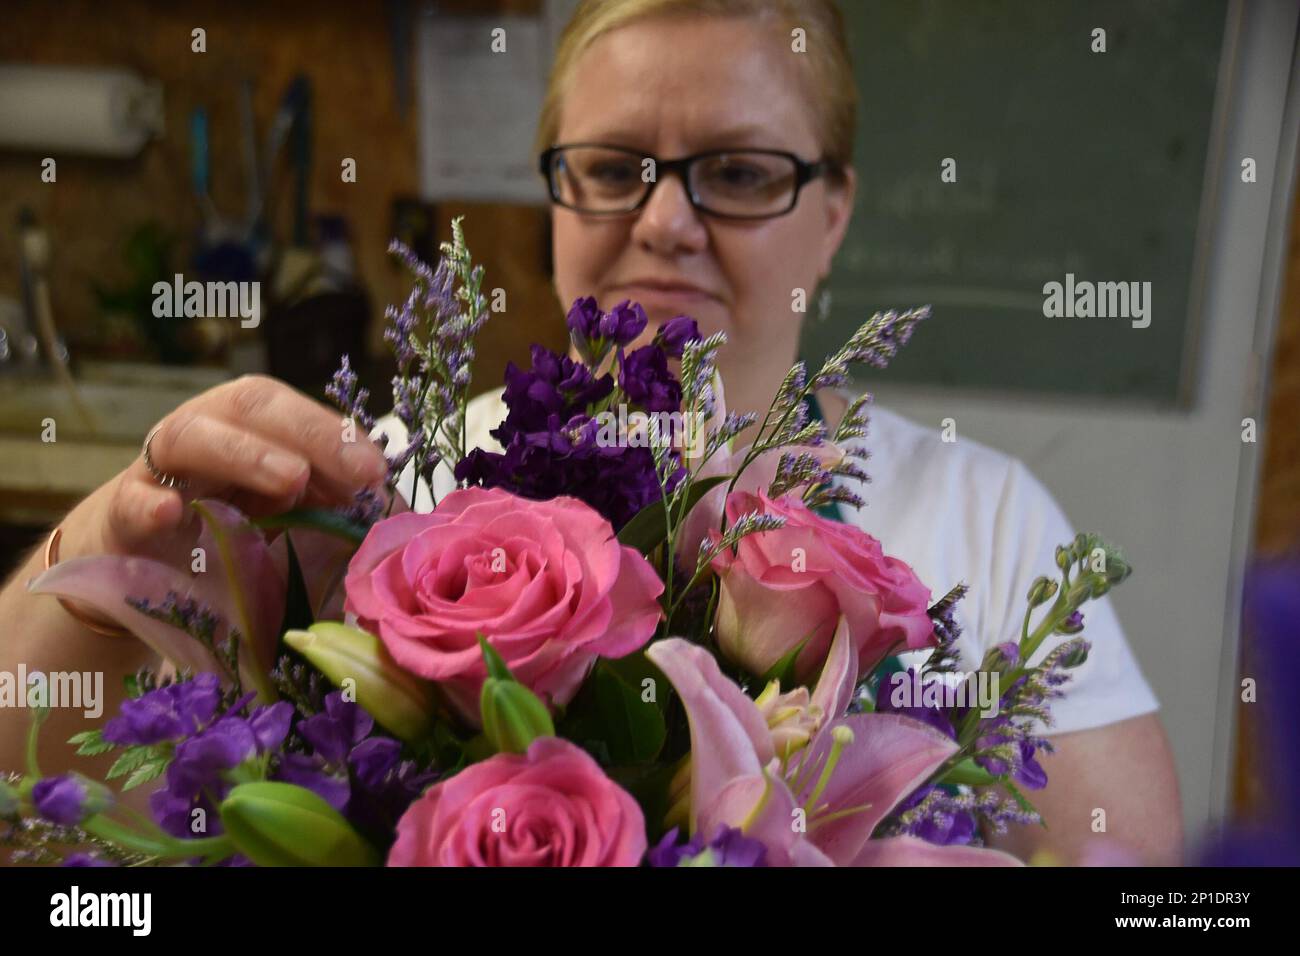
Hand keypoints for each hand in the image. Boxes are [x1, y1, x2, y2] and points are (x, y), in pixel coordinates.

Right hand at [88, 374, 386, 561]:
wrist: (143, 561)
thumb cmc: (225, 520)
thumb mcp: (283, 507)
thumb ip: (325, 494)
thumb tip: (380, 494)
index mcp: (246, 422)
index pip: (290, 407)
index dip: (334, 432)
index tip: (376, 469)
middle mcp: (203, 428)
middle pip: (248, 406)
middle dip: (306, 433)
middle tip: (354, 473)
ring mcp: (157, 469)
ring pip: (189, 438)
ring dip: (244, 454)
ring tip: (291, 480)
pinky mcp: (120, 515)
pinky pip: (130, 501)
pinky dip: (150, 503)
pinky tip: (174, 511)